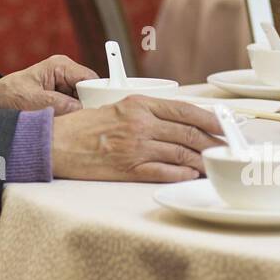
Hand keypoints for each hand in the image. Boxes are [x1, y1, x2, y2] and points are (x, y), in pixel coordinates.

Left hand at [0, 54, 96, 114]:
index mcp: (60, 66)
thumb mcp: (32, 100)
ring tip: (72, 122)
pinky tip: (68, 122)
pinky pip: (76, 105)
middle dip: (89, 104)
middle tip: (86, 120)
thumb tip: (79, 109)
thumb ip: (57, 104)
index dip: (98, 93)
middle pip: (90, 89)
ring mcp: (65, 84)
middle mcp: (65, 72)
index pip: (89, 78)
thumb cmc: (10, 94)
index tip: (101, 108)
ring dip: (80, 111)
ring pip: (85, 99)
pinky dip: (74, 114)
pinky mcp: (62, 95)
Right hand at [51, 96, 222, 182]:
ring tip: (213, 165)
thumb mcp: (116, 108)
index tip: (224, 125)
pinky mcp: (129, 169)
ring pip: (181, 153)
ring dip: (201, 161)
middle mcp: (140, 124)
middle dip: (212, 142)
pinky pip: (165, 172)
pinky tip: (191, 175)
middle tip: (225, 148)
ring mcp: (136, 147)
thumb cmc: (82, 126)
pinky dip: (182, 174)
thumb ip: (144, 112)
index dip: (210, 119)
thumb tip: (176, 122)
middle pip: (189, 133)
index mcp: (138, 104)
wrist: (54, 144)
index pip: (185, 110)